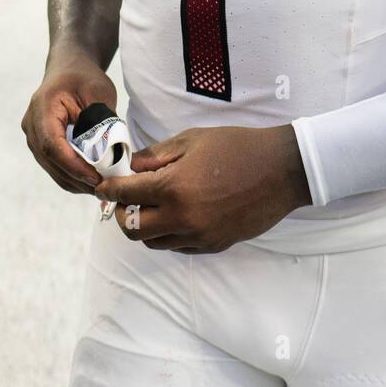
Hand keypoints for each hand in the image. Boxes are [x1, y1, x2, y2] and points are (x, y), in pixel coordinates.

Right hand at [22, 51, 116, 193]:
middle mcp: (31, 124)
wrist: (68, 67)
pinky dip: (70, 174)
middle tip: (103, 188)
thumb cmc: (84, 77)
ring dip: (74, 180)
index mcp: (43, 107)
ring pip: (51, 167)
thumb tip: (113, 155)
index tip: (95, 177)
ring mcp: (33, 134)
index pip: (52, 145)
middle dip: (76, 178)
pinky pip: (53, 164)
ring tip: (100, 186)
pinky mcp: (40, 142)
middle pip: (50, 161)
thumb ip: (103, 122)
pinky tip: (90, 179)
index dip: (72, 166)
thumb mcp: (99, 93)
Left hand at [96, 124, 311, 252]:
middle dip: (122, 214)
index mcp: (174, 187)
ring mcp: (200, 236)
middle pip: (133, 230)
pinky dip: (170, 234)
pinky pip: (179, 247)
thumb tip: (131, 167)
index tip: (103, 186)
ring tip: (152, 206)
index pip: (126, 195)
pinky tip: (177, 215)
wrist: (282, 170)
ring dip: (145, 227)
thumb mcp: (193, 140)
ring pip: (155, 243)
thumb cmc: (238, 147)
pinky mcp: (215, 245)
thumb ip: (156, 155)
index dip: (110, 189)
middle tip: (126, 199)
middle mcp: (183, 218)